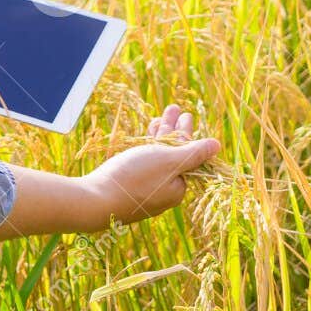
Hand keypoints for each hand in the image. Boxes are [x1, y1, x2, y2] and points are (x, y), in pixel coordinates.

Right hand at [82, 103, 220, 226]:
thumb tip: (217, 145)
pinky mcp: (126, 187)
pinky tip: (144, 135)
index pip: (187, 156)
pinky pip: (141, 164)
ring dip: (159, 134)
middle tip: (175, 109)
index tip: (186, 115)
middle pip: (173, 156)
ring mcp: (143, 190)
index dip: (187, 134)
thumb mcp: (169, 161)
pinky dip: (145, 147)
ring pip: (155, 158)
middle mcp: (162, 192)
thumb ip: (194, 153)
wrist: (94, 201)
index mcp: (177, 188)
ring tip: (159, 115)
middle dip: (174, 130)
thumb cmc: (135, 178)